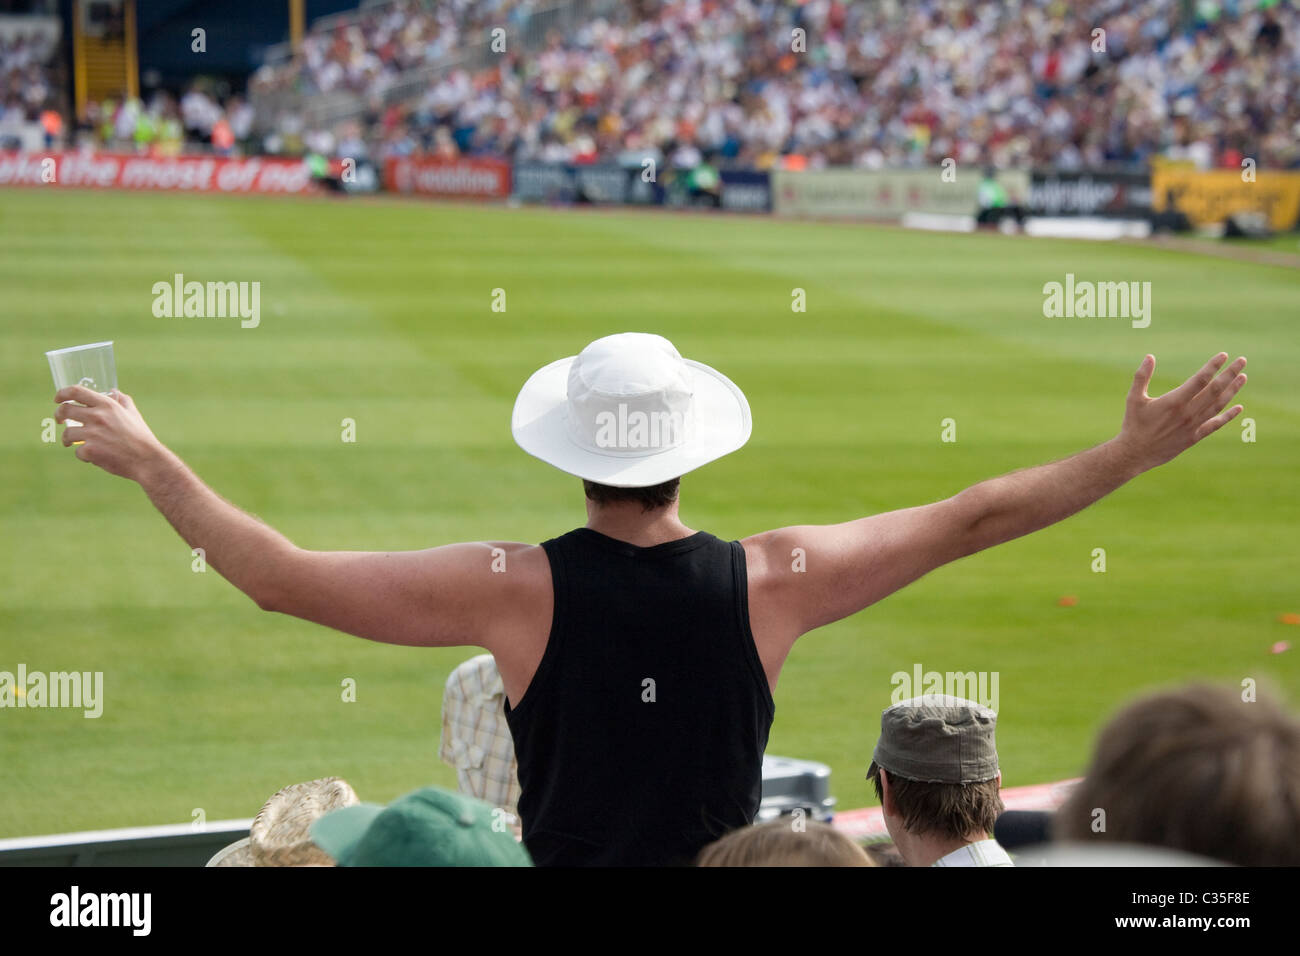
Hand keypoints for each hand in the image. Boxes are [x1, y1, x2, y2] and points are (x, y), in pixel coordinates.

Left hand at [56, 386, 166, 481]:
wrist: (147, 460)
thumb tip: (115, 391)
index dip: (62, 393)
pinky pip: (78, 451)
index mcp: (107, 405)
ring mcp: (92, 434)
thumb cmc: (141, 437)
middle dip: (58, 415)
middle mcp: (97, 417)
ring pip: (67, 433)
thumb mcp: (133, 414)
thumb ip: (123, 401)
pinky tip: (94, 457)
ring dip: (67, 439)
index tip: (58, 399)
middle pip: (65, 410)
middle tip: (60, 420)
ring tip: (73, 443)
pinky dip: (84, 455)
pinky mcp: (90, 451)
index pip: (75, 391)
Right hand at [1116, 352, 1246, 471]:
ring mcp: (1193, 426)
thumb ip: (1141, 376)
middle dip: (1230, 374)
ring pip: (1218, 405)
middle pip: (1215, 390)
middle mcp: (1188, 413)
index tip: (1224, 355)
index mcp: (1174, 401)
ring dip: (1232, 390)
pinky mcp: (1194, 437)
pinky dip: (1228, 416)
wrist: (1134, 454)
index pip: (1200, 380)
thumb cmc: (1132, 424)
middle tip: (1242, 361)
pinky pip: (1215, 425)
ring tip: (1243, 377)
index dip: (1213, 366)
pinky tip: (1239, 408)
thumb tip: (1149, 356)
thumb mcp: (1134, 398)